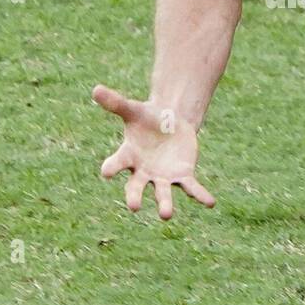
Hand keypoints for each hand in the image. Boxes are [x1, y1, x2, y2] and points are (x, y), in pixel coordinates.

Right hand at [92, 85, 214, 220]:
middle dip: (134, 196)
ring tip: (166, 215)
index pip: (117, 163)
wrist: (170, 122)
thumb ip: (115, 102)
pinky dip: (200, 195)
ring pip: (163, 193)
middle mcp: (144, 171)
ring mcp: (163, 176)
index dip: (111, 167)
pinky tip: (210, 203)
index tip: (106, 172)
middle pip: (137, 186)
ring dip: (165, 204)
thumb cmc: (146, 118)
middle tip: (133, 206)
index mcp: (129, 156)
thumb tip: (95, 88)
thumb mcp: (132, 109)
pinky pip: (191, 187)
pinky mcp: (182, 175)